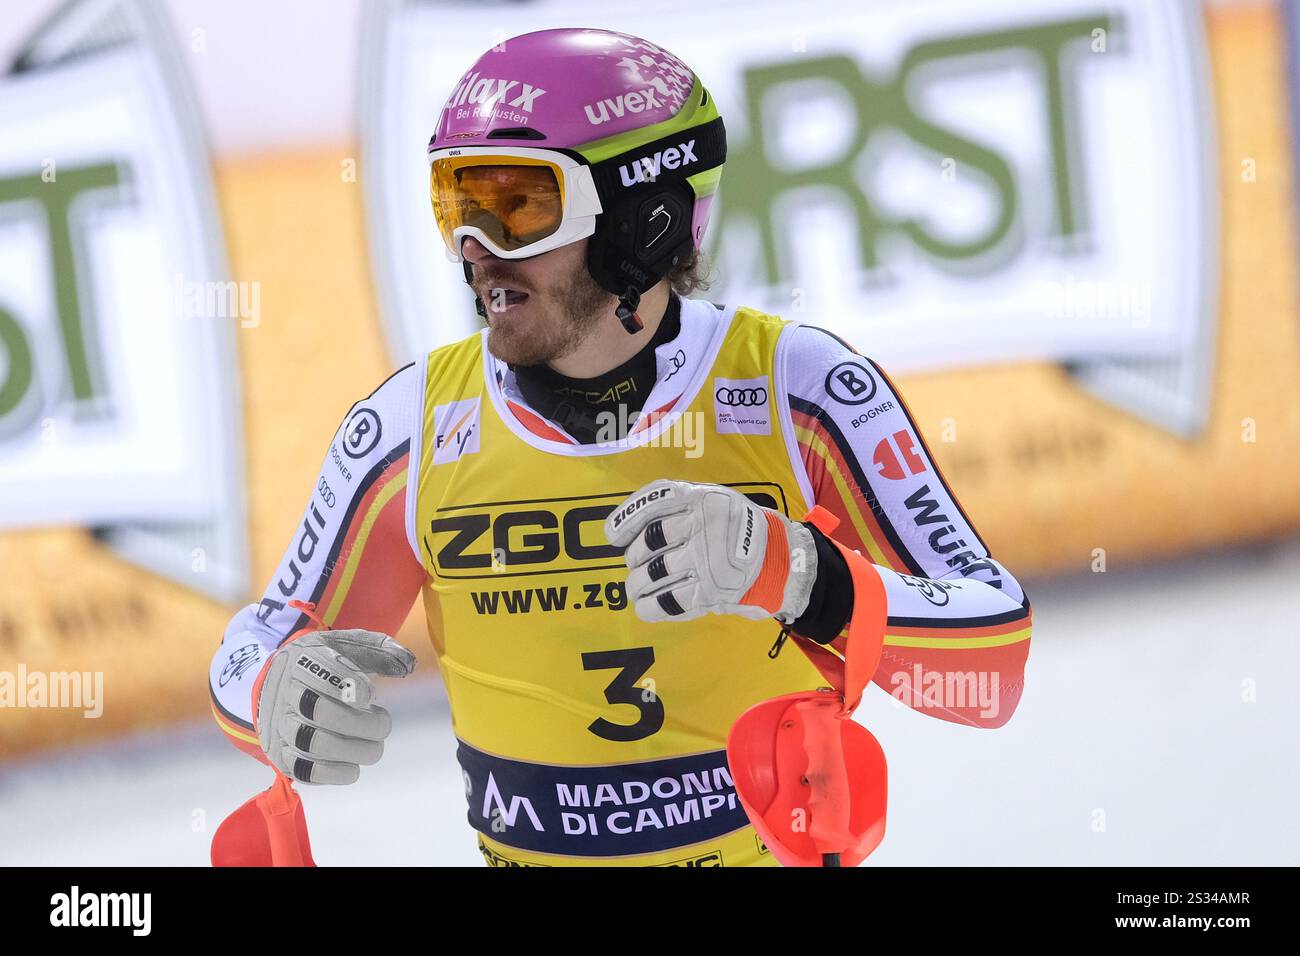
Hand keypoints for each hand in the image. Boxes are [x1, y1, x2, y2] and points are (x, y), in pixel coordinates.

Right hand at [255, 629, 415, 784]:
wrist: (278, 687)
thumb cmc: (323, 664)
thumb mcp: (346, 645)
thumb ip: (379, 650)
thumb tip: (408, 666)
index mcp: (301, 661)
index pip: (322, 672)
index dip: (352, 687)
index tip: (370, 695)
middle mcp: (285, 694)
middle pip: (321, 711)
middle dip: (363, 723)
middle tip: (383, 723)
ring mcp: (281, 728)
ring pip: (316, 743)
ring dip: (356, 750)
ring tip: (374, 746)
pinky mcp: (282, 756)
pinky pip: (307, 771)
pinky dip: (337, 773)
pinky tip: (354, 765)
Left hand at [604, 479, 816, 623]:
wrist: (780, 558)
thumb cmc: (737, 528)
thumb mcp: (713, 500)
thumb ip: (677, 507)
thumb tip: (625, 530)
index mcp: (701, 499)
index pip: (654, 502)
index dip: (626, 518)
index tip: (612, 535)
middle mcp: (702, 527)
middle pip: (648, 543)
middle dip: (635, 557)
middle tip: (636, 563)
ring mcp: (706, 561)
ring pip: (652, 574)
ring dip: (637, 585)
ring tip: (636, 587)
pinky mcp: (710, 591)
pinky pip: (668, 602)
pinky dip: (651, 607)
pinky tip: (646, 607)